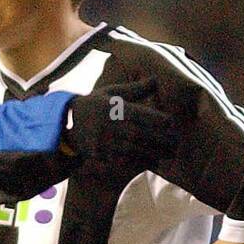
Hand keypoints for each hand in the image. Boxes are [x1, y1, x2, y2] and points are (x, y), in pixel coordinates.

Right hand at [63, 79, 179, 169]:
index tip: (172, 123)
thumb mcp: (111, 93)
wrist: (66, 125)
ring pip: (134, 150)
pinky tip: (154, 162)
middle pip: (141, 134)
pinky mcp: (101, 156)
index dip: (159, 120)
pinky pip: (124, 161)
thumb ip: (135, 89)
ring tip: (169, 154)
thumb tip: (157, 80)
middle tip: (176, 142)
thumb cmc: (95, 106)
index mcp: (113, 108)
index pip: (141, 114)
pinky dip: (141, 162)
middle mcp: (109, 126)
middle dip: (161, 139)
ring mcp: (104, 143)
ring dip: (155, 153)